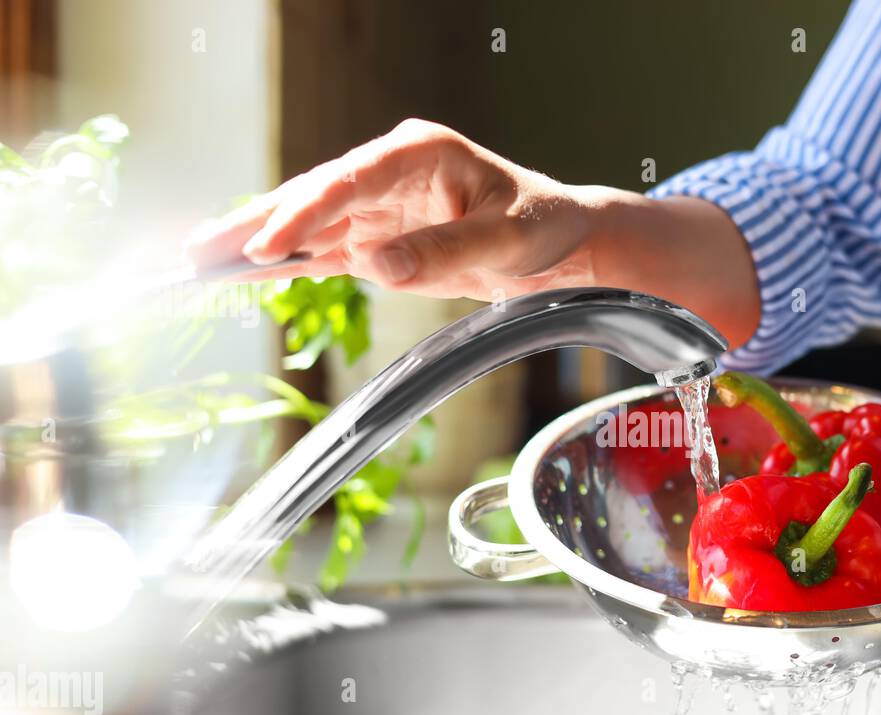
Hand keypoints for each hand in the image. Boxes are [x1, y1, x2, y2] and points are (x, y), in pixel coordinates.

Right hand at [184, 118, 760, 343]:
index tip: (267, 243)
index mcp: (420, 152)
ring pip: (308, 222)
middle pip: (312, 194)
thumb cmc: (540, 227)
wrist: (560, 240)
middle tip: (197, 252)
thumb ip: (443, 252)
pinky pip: (325, 248)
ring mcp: (380, 203)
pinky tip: (244, 273)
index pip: (350, 178)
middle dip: (255, 222)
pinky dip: (286, 261)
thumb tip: (374, 264)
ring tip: (197, 264)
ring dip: (256, 243)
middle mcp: (391, 171)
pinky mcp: (379, 234)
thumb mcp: (506, 242)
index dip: (305, 210)